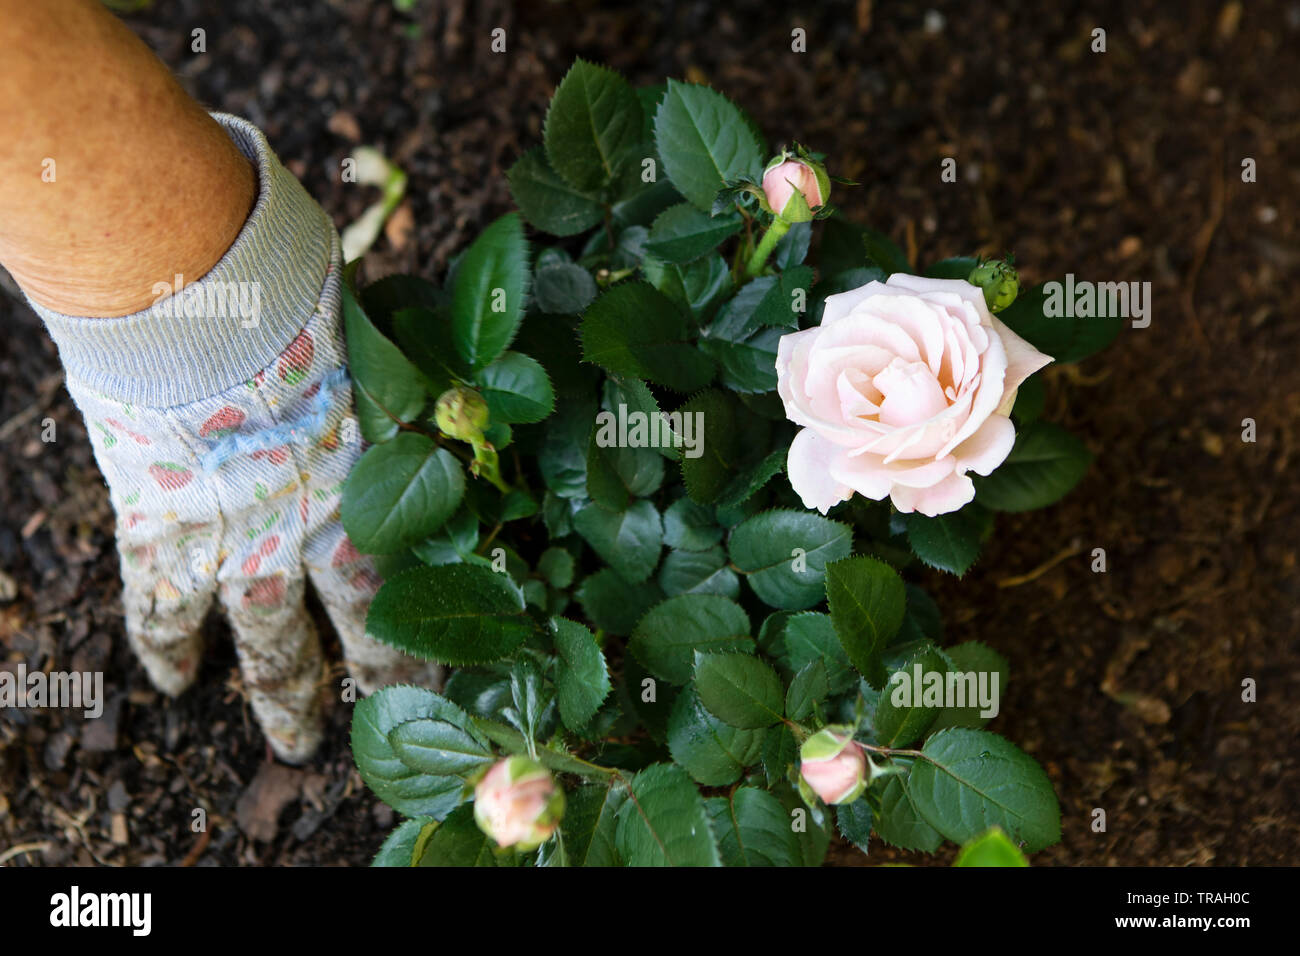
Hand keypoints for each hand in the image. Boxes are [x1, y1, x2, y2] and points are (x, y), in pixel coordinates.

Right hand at [69, 250, 439, 762]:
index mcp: (368, 478)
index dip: (429, 634)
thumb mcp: (372, 342)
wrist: (188, 283)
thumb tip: (446, 397)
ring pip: (263, 634)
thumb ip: (398, 390)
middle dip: (372, 682)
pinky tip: (171, 680)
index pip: (415, 577)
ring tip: (295, 742)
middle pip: (353, 624)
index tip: (451, 677)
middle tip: (391, 725)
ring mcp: (231, 528)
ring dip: (281, 692)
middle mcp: (308, 520)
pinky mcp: (156, 516)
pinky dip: (161, 640)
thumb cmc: (293, 293)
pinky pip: (157, 597)